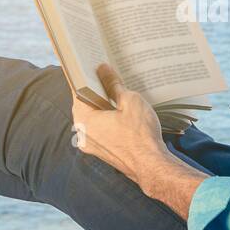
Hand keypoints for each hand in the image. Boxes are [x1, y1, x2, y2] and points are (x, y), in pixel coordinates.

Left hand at [71, 65, 207, 216]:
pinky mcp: (103, 152)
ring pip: (93, 118)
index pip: (77, 91)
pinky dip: (107, 120)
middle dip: (95, 90)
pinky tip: (121, 112)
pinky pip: (101, 130)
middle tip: (105, 74)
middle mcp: (83, 134)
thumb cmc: (140, 134)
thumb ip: (113, 84)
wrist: (152, 166)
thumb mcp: (129, 101)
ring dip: (102, 106)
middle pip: (84, 105)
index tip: (89, 64)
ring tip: (117, 91)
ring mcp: (92, 146)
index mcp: (84, 120)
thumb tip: (103, 69)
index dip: (84, 76)